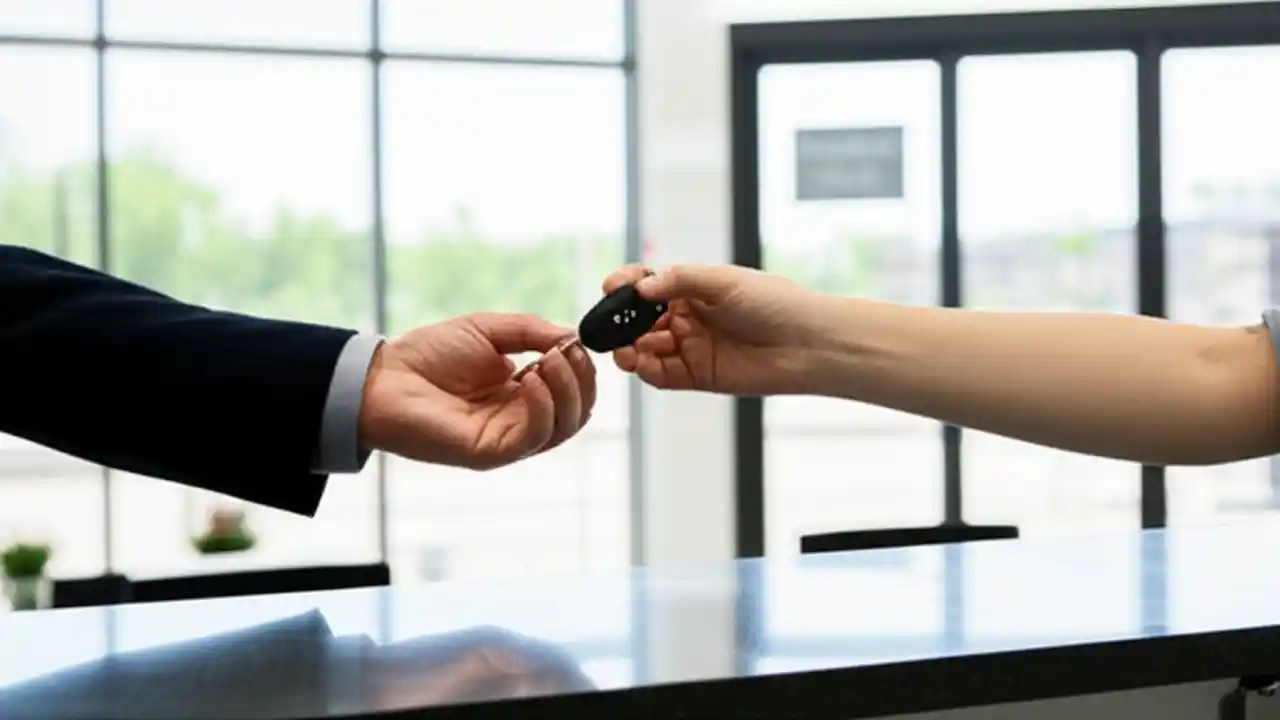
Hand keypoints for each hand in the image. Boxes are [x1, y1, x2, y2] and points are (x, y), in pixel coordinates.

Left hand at [357, 313, 595, 469]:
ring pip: (564, 427)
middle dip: (582, 379)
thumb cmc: (427, 355)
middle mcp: (519, 418)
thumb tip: (573, 336)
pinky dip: (543, 406)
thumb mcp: (488, 330)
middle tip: (565, 351)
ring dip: (567, 390)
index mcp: (521, 392)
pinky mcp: (491, 452)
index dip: (581, 366)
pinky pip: (535, 437)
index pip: (572, 391)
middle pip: (577, 413)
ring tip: (547, 360)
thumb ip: (531, 330)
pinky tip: (527, 377)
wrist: (382, 378)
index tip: (572, 340)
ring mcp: (508, 438)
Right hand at [602, 264, 827, 395]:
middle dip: (622, 323)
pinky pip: (662, 374)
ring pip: (646, 349)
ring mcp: (692, 347)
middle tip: (610, 326)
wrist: (807, 344)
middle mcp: (688, 318)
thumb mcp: (723, 281)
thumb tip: (641, 289)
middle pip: (640, 321)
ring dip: (629, 349)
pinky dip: (646, 370)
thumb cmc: (775, 304)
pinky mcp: (698, 376)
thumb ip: (679, 281)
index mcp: (694, 290)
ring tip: (624, 350)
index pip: (648, 287)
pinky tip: (641, 364)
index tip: (612, 288)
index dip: (627, 288)